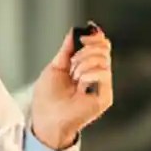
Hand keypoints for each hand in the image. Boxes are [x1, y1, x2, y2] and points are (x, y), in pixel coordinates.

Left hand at [29, 24, 113, 148]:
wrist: (46, 118)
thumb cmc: (48, 98)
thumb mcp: (56, 66)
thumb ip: (67, 49)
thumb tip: (75, 31)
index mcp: (86, 67)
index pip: (101, 46)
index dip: (94, 37)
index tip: (82, 36)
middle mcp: (97, 75)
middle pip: (104, 48)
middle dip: (86, 49)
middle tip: (72, 61)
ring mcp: (102, 86)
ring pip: (103, 59)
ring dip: (83, 63)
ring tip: (73, 76)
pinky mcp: (105, 96)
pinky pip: (103, 74)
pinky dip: (88, 74)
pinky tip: (80, 84)